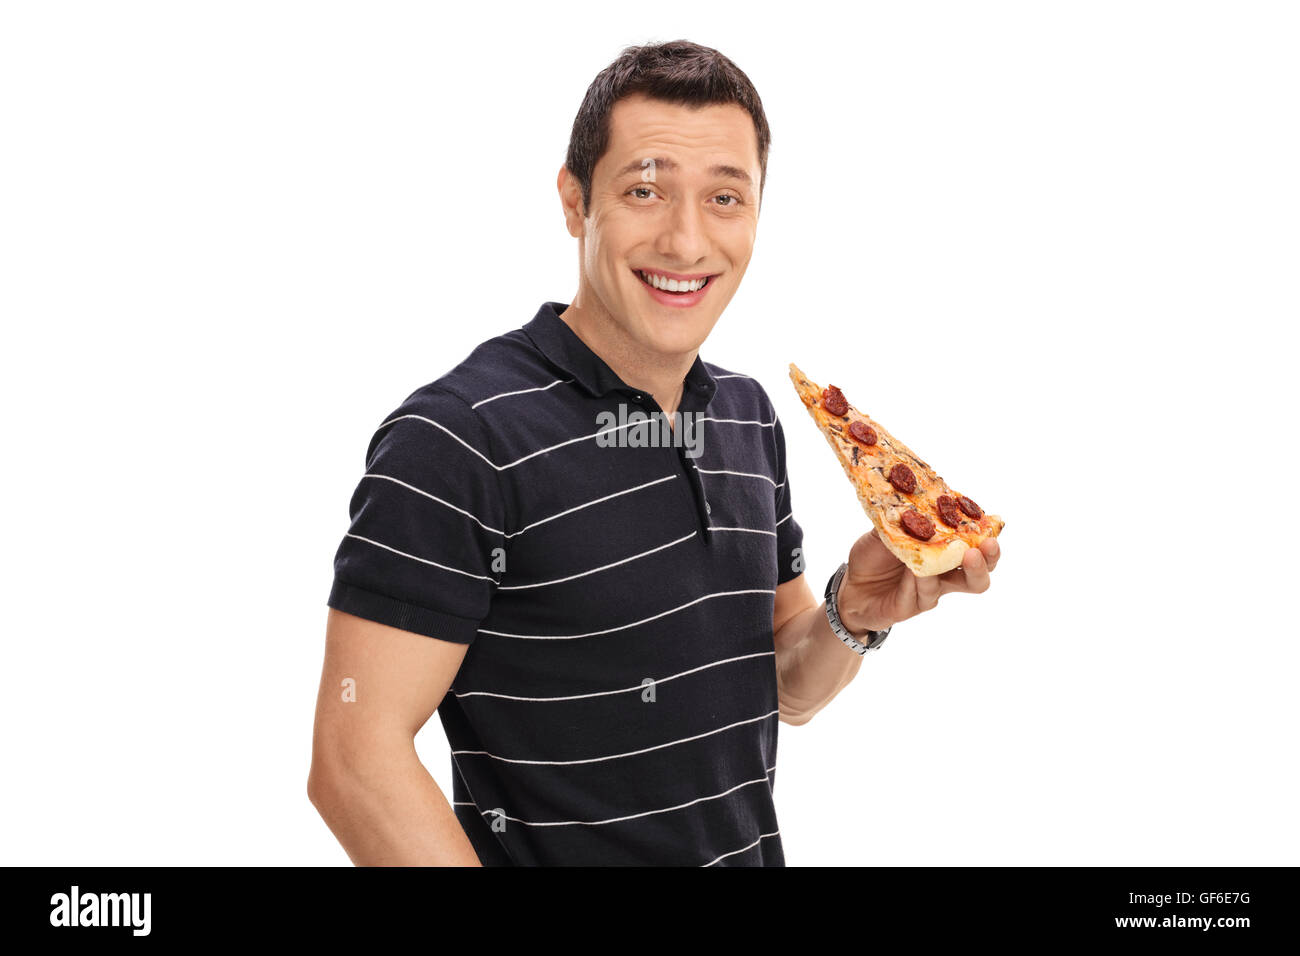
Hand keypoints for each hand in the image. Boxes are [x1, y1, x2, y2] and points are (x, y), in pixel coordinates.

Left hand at [835, 528, 1000, 632]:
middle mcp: (945, 571)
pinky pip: (926, 592)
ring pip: (963, 585)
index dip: (985, 532)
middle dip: (989, 557)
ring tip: (962, 555)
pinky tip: (914, 571)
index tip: (991, 521)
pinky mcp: (916, 605)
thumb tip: (908, 496)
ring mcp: (933, 590)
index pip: (972, 540)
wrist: (850, 588)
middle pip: (981, 569)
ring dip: (963, 568)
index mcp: (942, 550)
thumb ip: (897, 517)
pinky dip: (922, 580)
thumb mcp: (882, 531)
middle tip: (988, 545)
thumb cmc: (873, 557)